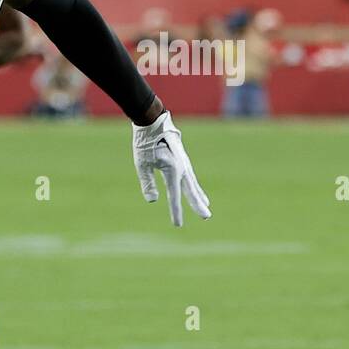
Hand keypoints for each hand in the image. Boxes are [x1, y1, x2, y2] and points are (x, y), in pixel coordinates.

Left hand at [132, 111, 210, 225]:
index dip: (175, 211)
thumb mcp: (142, 164)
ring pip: (193, 183)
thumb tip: (153, 201)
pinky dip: (194, 185)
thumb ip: (148, 183)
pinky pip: (190, 176)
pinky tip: (197, 190)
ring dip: (199, 195)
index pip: (174, 196)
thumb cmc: (145, 143)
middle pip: (190, 190)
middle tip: (206, 217)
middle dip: (197, 204)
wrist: (153, 122)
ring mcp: (184, 163)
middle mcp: (182, 167)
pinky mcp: (182, 160)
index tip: (177, 225)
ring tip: (206, 206)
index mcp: (172, 170)